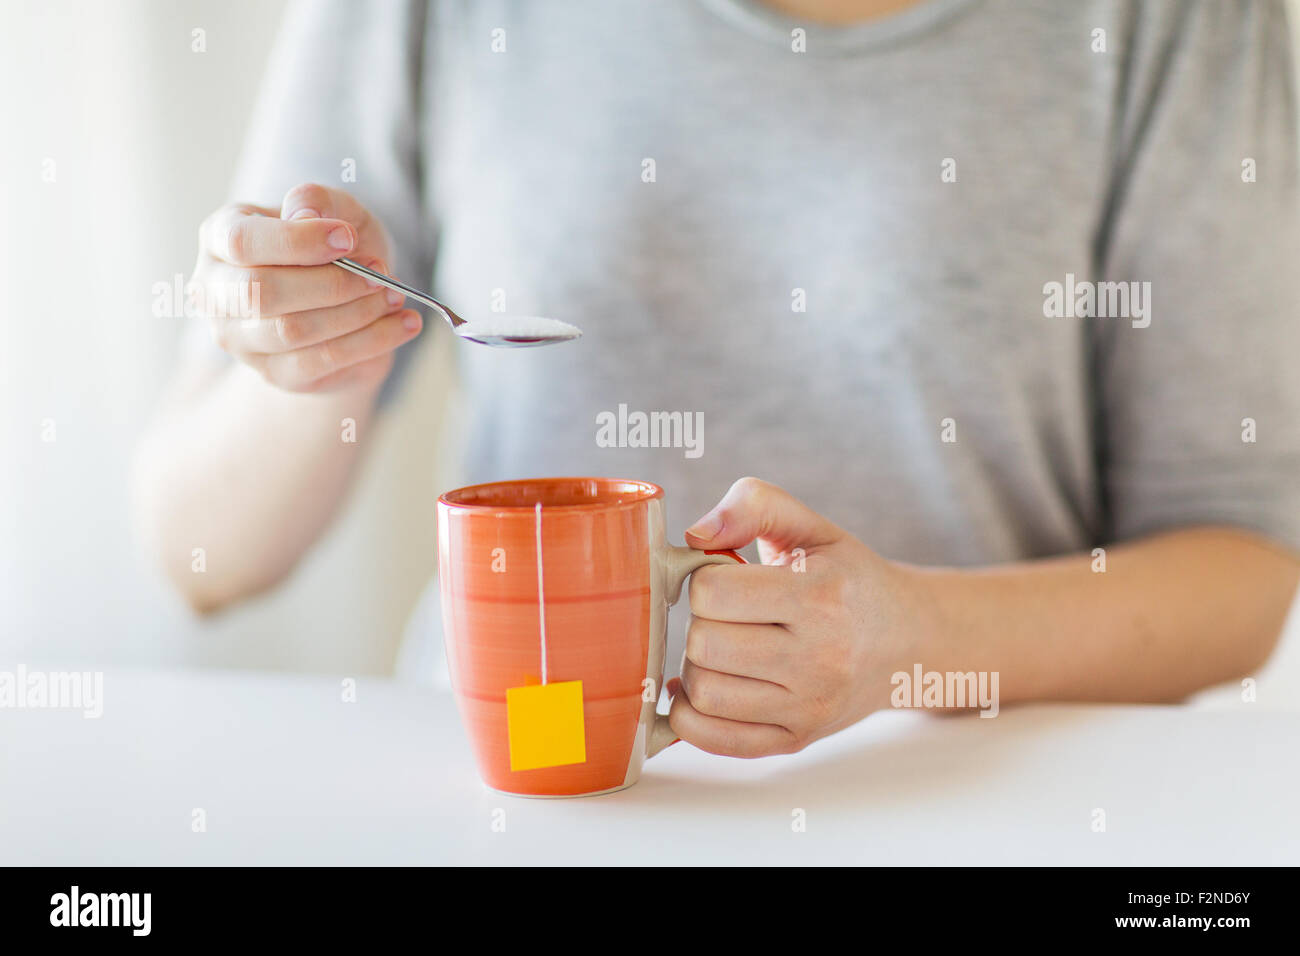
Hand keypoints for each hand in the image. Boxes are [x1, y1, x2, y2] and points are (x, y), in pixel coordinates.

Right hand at [189, 182, 420, 392]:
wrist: (346, 305)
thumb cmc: (333, 249)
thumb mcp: (335, 210)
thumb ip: (319, 201)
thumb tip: (304, 214)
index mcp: (220, 238)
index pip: (242, 241)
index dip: (298, 240)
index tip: (348, 237)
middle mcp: (216, 292)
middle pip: (261, 291)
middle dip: (332, 282)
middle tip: (380, 272)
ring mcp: (239, 339)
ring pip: (292, 330)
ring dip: (356, 312)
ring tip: (394, 295)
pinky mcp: (275, 374)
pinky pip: (322, 360)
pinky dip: (372, 341)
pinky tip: (403, 324)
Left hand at [667, 477, 925, 756]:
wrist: (906, 642)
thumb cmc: (849, 579)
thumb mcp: (812, 526)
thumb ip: (753, 504)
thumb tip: (695, 533)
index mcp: (821, 596)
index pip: (713, 592)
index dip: (703, 579)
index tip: (721, 578)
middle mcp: (821, 657)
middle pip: (703, 645)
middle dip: (700, 622)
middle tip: (723, 615)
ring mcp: (809, 706)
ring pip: (702, 694)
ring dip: (695, 668)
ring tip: (721, 649)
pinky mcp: (795, 739)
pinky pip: (713, 739)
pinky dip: (690, 716)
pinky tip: (704, 687)